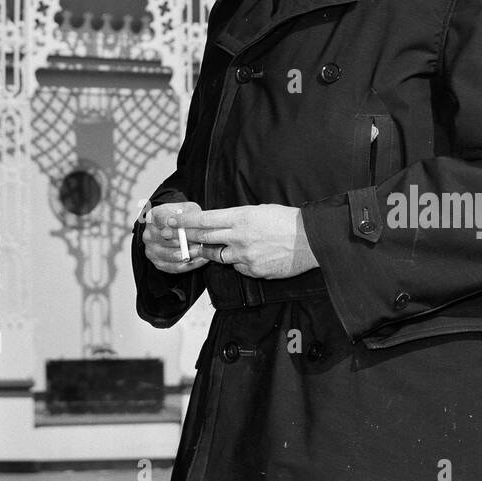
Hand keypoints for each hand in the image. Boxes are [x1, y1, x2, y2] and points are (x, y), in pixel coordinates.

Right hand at [141, 202, 206, 274]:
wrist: (176, 227)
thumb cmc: (182, 216)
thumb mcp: (187, 208)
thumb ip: (189, 213)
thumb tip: (192, 222)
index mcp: (153, 216)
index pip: (161, 220)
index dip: (176, 225)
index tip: (188, 228)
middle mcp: (148, 234)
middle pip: (167, 240)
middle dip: (185, 241)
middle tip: (200, 241)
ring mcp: (151, 250)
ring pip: (172, 255)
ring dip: (188, 254)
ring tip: (202, 250)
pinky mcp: (158, 263)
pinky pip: (175, 267)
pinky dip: (190, 264)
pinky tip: (200, 259)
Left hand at [169, 204, 318, 279]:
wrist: (310, 240)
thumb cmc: (287, 220)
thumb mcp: (259, 210)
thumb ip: (238, 217)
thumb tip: (223, 222)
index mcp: (240, 217)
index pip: (204, 219)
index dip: (184, 221)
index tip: (171, 221)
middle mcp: (239, 236)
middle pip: (204, 238)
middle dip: (187, 237)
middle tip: (173, 236)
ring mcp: (245, 256)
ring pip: (217, 256)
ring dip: (211, 251)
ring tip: (210, 247)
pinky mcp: (253, 270)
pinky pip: (237, 267)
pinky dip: (237, 262)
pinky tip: (249, 256)